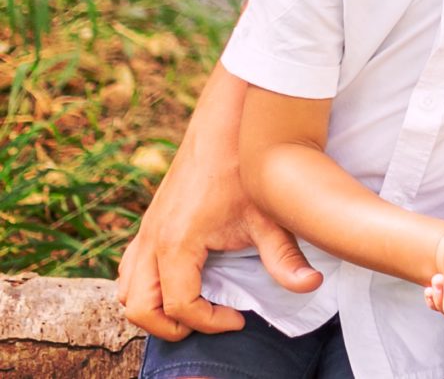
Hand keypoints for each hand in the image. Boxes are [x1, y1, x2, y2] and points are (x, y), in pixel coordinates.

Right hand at [117, 141, 321, 340]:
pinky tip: (180, 281)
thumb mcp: (269, 215)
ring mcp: (146, 230)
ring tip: (194, 307)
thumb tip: (309, 286)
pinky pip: (129, 266)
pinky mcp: (149, 222)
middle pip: (139, 309)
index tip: (238, 319)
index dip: (209, 323)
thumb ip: (285, 256)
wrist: (225, 124)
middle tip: (211, 321)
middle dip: (170, 327)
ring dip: (152, 308)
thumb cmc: (246, 167)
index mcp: (176, 244)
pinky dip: (144, 285)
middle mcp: (151, 240)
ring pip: (125, 289)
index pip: (180, 307)